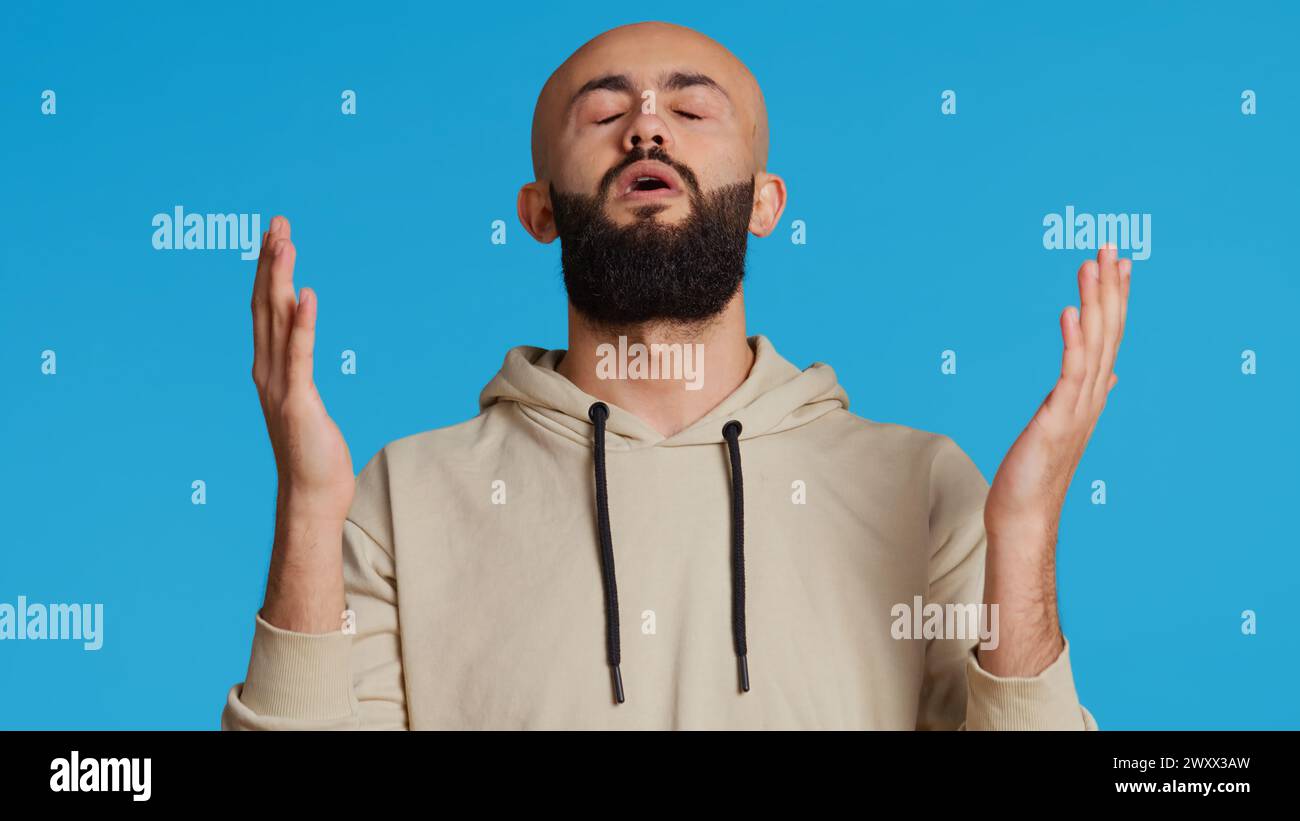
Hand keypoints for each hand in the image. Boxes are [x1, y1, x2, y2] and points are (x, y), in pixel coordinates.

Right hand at [251, 216, 354, 522]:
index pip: (265, 311)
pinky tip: (307, 294)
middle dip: (270, 263)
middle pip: (265, 306)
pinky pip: (300, 355)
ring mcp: (279, 386)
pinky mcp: (299, 401)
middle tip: (278, 223)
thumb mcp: (306, 405)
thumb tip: (300, 357)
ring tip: (286, 242)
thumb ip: (299, 377)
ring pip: (276, 322)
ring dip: (280, 280)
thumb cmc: (314, 455)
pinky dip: (303, 323)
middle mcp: (267, 373)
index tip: (275, 237)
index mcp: (269, 371)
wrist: (310, 497)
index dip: (268, 273)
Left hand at [985, 244, 1129, 538]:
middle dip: (1109, 288)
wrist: (1023, 513)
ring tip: (1092, 263)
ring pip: (1093, 344)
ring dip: (1093, 302)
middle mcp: (1090, 397)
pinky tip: (1069, 311)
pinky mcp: (1058, 419)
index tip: (1118, 263)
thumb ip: (1085, 395)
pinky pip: (1070, 373)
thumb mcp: (1061, 424)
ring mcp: (1077, 408)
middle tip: (1110, 246)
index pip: (1108, 336)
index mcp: (1090, 394)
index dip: (1114, 299)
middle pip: (1107, 332)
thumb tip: (1106, 375)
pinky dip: (1072, 340)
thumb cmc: (1036, 472)